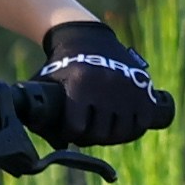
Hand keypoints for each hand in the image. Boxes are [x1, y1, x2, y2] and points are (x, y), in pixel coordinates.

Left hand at [38, 20, 174, 147]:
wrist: (87, 38)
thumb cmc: (61, 66)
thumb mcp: (46, 83)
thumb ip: (41, 112)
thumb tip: (57, 147)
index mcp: (80, 83)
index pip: (76, 128)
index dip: (71, 135)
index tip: (69, 132)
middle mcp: (106, 85)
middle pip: (101, 134)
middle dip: (91, 137)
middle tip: (86, 132)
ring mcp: (127, 87)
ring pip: (122, 132)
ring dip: (112, 136)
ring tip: (102, 130)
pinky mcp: (143, 88)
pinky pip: (142, 123)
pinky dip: (132, 129)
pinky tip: (122, 126)